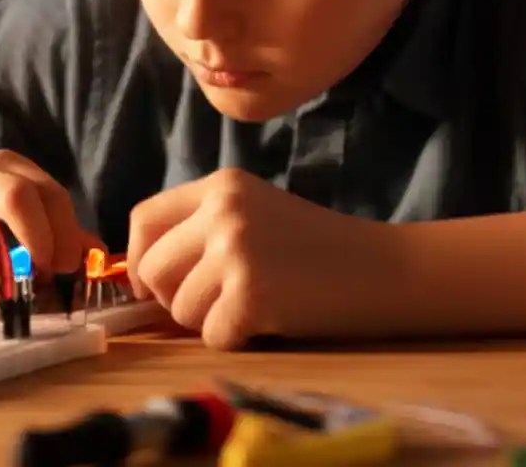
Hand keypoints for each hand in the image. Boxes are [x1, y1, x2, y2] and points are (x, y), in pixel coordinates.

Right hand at [0, 150, 103, 304]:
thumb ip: (64, 237)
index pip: (46, 191)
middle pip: (15, 196)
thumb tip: (96, 253)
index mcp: (2, 168)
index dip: (65, 231)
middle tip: (50, 272)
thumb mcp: (29, 229)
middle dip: (41, 240)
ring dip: (1, 276)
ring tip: (9, 288)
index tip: (69, 263)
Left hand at [127, 168, 377, 349]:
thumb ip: (201, 231)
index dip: (139, 260)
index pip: (144, 219)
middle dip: (174, 299)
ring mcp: (237, 251)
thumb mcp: (255, 214)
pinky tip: (271, 321)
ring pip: (179, 309)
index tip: (151, 285)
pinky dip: (237, 339)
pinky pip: (212, 336)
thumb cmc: (318, 248)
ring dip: (209, 321)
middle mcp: (223, 211)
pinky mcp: (253, 294)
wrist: (386, 269)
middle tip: (215, 303)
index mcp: (221, 185)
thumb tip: (140, 278)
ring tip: (255, 305)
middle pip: (152, 270)